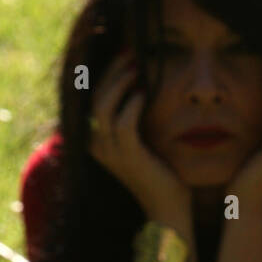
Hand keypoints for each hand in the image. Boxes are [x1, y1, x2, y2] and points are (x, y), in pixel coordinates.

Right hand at [87, 52, 190, 219]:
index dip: (104, 73)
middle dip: (112, 70)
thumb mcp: (144, 140)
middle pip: (94, 97)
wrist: (170, 209)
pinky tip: (144, 93)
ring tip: (138, 67)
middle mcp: (99, 146)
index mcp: (98, 141)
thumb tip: (141, 80)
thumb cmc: (161, 173)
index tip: (124, 53)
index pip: (91, 98)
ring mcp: (112, 153)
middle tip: (131, 52)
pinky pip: (124, 123)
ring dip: (121, 82)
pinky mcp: (130, 157)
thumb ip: (136, 115)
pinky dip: (132, 103)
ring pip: (104, 106)